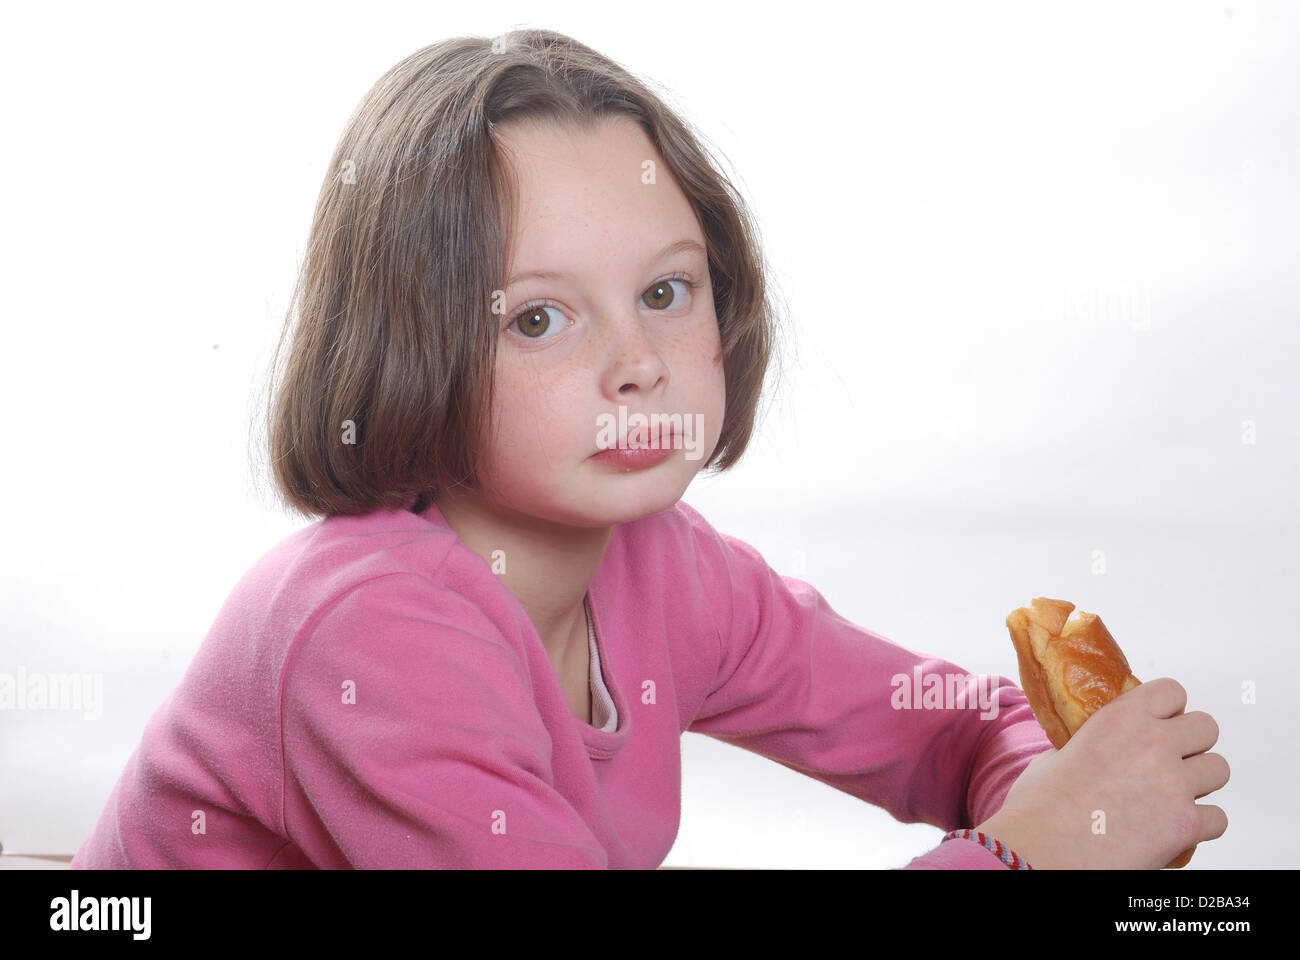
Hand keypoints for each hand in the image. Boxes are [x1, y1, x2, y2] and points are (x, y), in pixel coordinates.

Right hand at [975, 677, 1228, 868]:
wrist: (1044, 847)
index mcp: (1122, 718)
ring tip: (1174, 796)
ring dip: (1201, 782)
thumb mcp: (1058, 754)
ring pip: (1220, 769)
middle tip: (1170, 762)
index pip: (1172, 691)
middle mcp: (1155, 744)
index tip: (1159, 724)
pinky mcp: (1186, 824)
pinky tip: (1176, 828)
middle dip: (1192, 745)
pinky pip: (1219, 818)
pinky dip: (1202, 825)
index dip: (1169, 709)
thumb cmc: (1040, 805)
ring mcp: (1175, 784)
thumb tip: (1096, 749)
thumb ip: (1090, 744)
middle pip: (1207, 727)